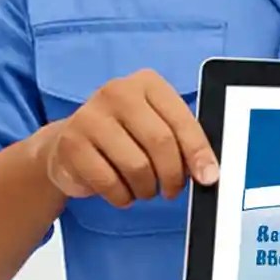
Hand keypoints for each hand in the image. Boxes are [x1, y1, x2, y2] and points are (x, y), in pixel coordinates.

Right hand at [44, 69, 219, 207]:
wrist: (70, 143)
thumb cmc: (124, 135)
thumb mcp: (155, 126)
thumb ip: (181, 141)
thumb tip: (208, 171)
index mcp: (147, 83)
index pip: (181, 119)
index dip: (198, 152)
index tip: (208, 176)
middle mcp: (117, 92)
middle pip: (160, 142)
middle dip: (173, 175)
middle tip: (172, 189)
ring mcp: (90, 116)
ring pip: (137, 166)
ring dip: (147, 189)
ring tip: (144, 187)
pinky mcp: (72, 143)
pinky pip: (110, 183)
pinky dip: (122, 196)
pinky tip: (121, 190)